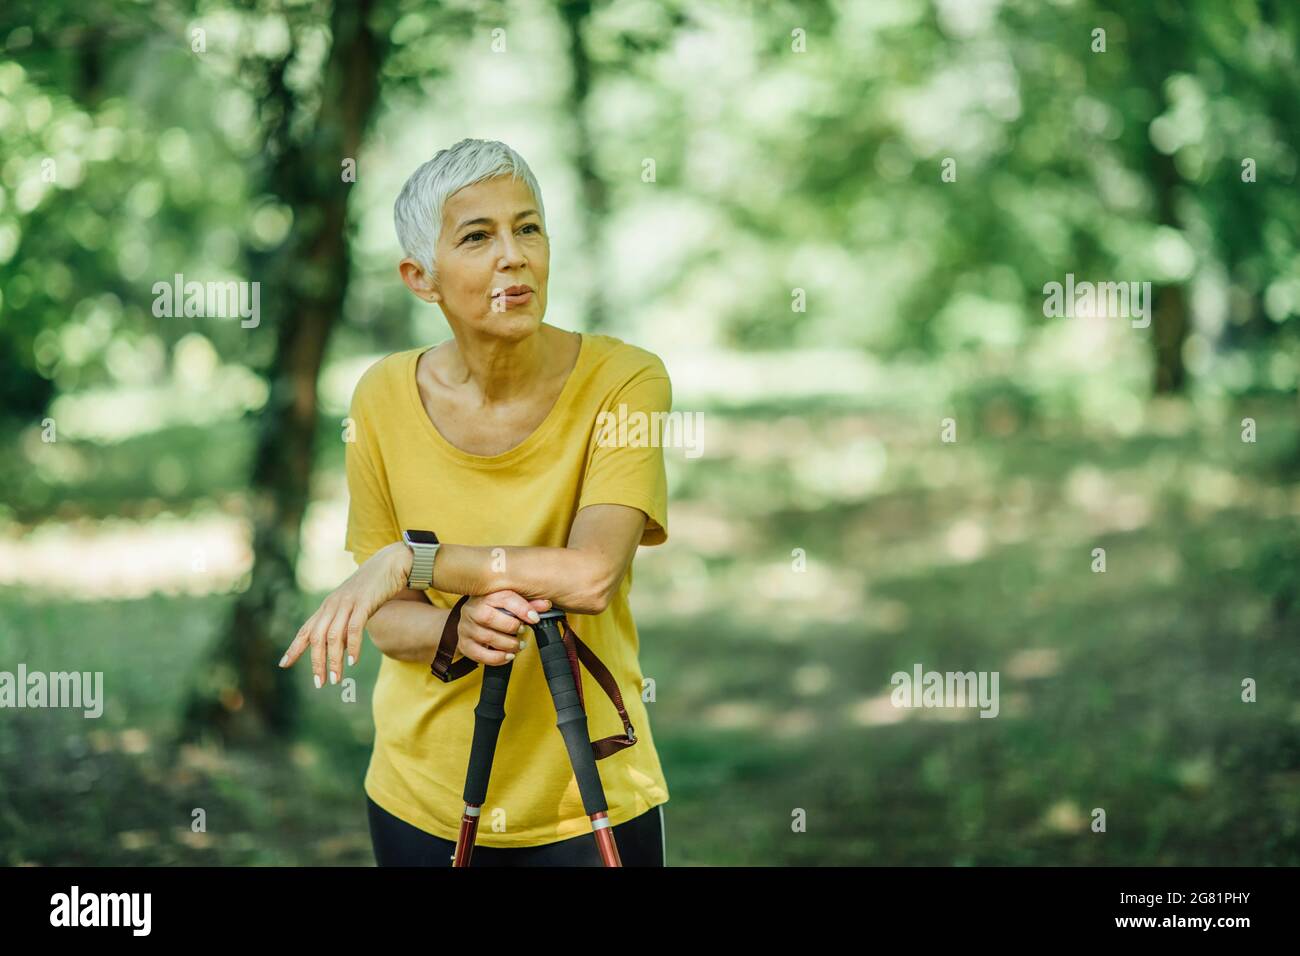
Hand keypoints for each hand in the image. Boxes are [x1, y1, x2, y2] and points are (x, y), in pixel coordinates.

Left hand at [279, 541, 411, 687]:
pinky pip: (354, 628)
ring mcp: (347, 603)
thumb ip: (344, 624)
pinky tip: (353, 662)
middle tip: (319, 683)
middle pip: (317, 637)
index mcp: (328, 606)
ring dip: (332, 660)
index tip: (283, 664)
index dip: (294, 647)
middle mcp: (333, 605)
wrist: (389, 563)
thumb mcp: (353, 606)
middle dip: (316, 662)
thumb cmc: (373, 587)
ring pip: (333, 636)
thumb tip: (340, 649)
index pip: (306, 630)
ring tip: (335, 679)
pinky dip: (352, 646)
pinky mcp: (364, 602)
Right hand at [457, 591, 552, 666]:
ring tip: (518, 645)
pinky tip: (508, 655)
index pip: (504, 598)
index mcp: (486, 595)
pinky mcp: (464, 644)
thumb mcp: (512, 601)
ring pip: (487, 638)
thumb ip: (529, 603)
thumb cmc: (495, 608)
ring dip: (508, 644)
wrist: (471, 617)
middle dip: (511, 627)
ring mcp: (466, 627)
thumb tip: (547, 605)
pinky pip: (480, 655)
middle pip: (489, 618)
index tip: (535, 618)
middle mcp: (473, 609)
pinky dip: (497, 658)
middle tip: (523, 631)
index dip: (522, 609)